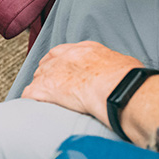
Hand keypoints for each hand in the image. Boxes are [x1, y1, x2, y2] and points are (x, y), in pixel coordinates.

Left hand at [21, 41, 141, 125]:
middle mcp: (65, 57)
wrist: (119, 88)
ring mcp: (52, 71)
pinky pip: (29, 94)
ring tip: (46, 101)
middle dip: (48, 76)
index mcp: (85, 50)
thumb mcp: (123, 64)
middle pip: (47, 64)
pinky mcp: (45, 88)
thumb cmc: (129, 80)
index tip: (61, 73)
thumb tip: (118, 74)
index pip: (63, 53)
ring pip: (37, 78)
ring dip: (40, 89)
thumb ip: (112, 66)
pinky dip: (31, 102)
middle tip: (53, 89)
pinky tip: (35, 108)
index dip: (59, 64)